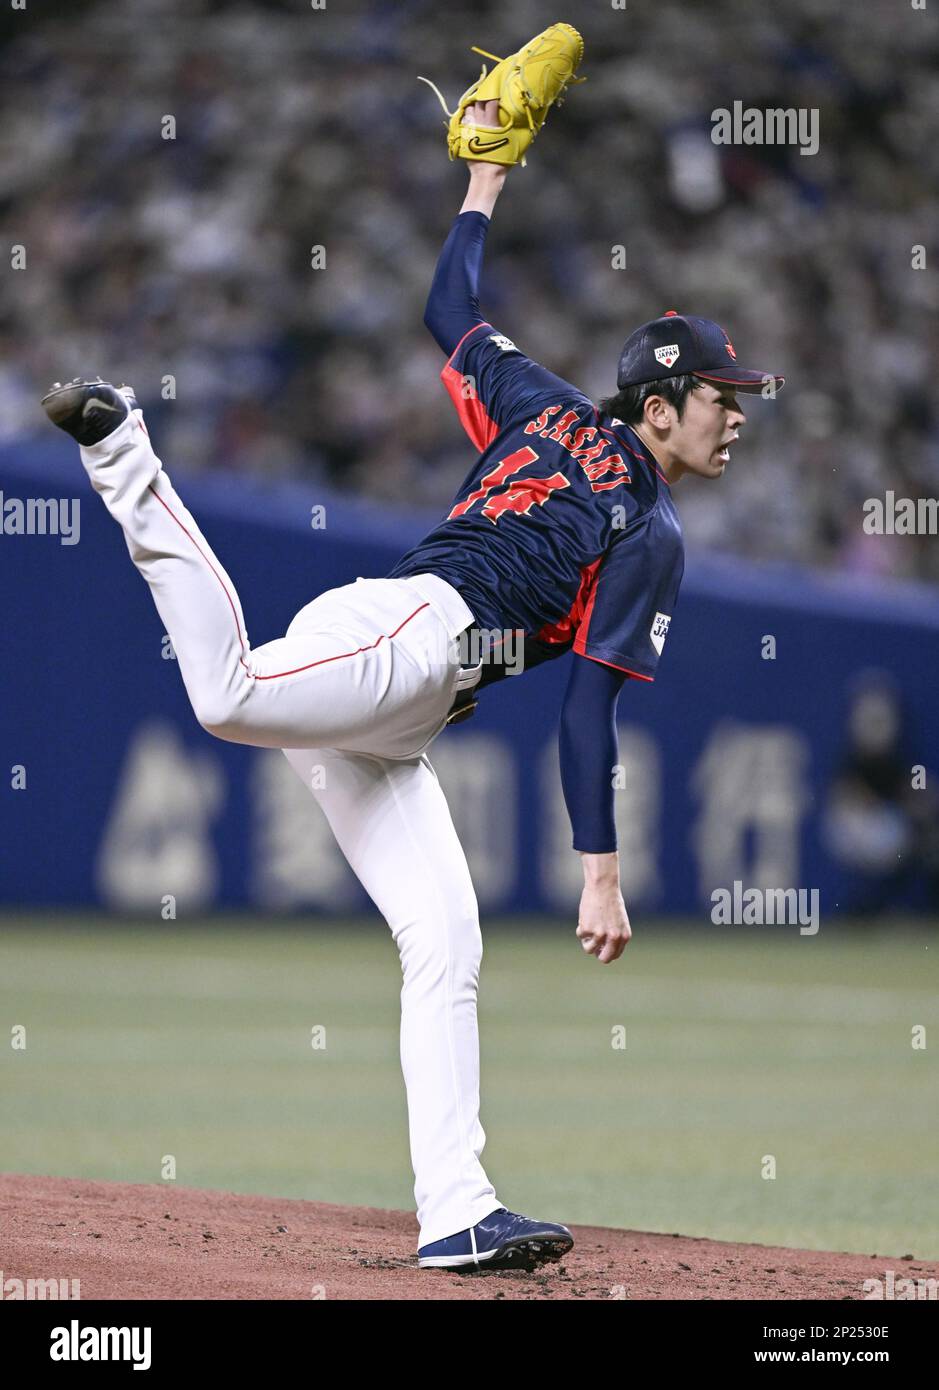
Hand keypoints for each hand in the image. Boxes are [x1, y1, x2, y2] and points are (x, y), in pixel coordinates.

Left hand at [458, 100, 509, 216]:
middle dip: (482, 97)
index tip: (496, 89)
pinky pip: (463, 121)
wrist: (486, 176)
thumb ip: (515, 127)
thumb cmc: (503, 160)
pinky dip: (467, 118)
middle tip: (487, 95)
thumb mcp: (514, 142)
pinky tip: (472, 119)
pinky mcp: (463, 137)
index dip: (493, 93)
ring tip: (478, 107)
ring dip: (473, 107)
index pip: (490, 101)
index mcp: (491, 123)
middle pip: (478, 103)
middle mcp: (479, 124)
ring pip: (469, 111)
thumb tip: (524, 117)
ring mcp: (470, 130)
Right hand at [576, 855, 631, 964]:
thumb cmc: (611, 901)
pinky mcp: (587, 929)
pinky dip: (580, 928)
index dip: (606, 952)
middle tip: (592, 945)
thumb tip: (602, 949)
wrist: (603, 886)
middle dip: (597, 953)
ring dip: (586, 940)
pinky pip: (580, 935)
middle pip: (604, 959)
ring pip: (589, 949)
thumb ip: (615, 935)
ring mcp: (600, 934)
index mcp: (624, 936)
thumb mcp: (619, 920)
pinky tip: (585, 916)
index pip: (615, 955)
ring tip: (588, 926)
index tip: (600, 948)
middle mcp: (613, 938)